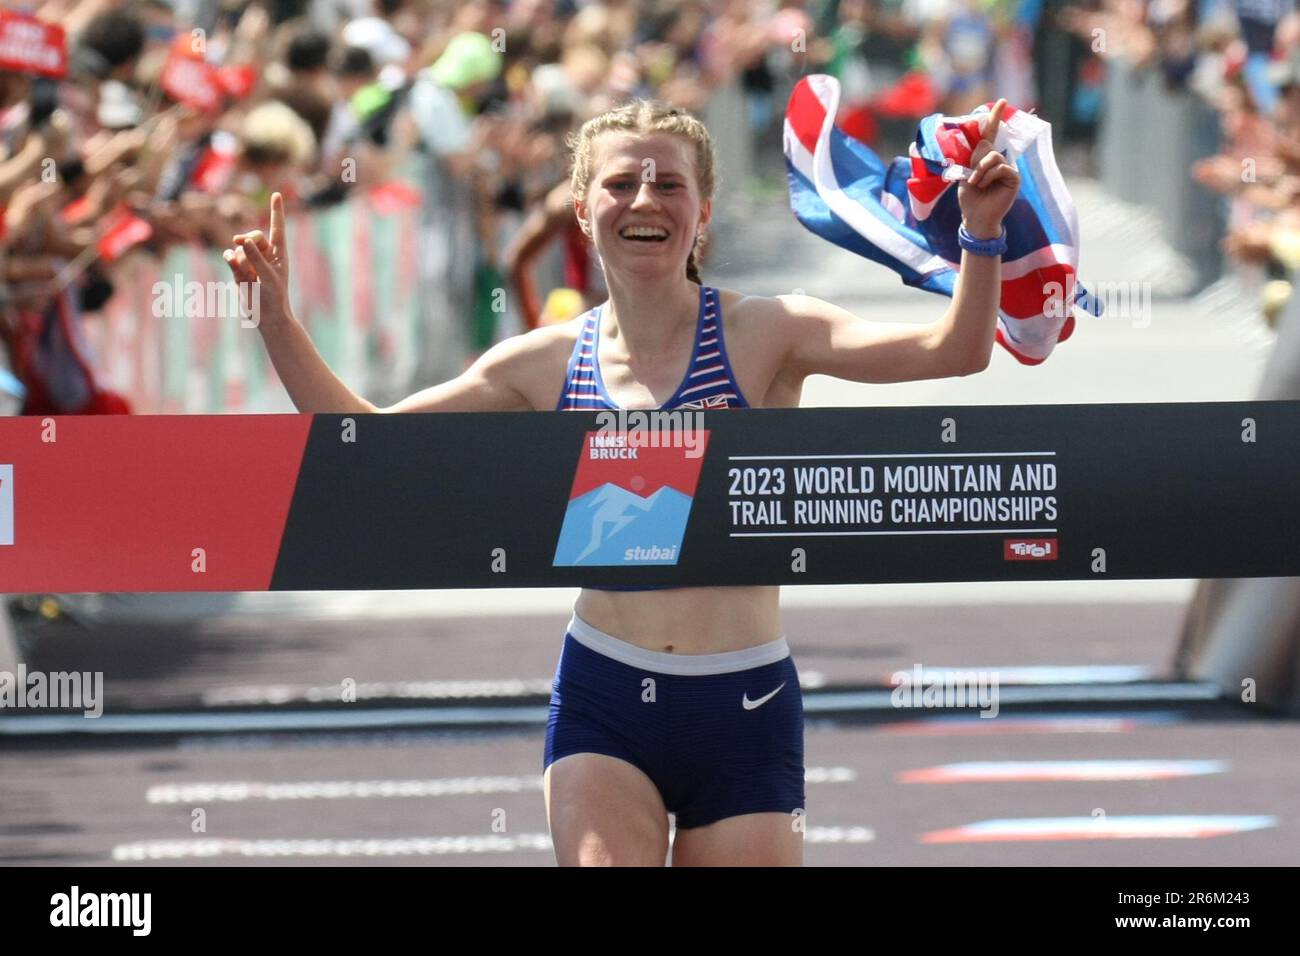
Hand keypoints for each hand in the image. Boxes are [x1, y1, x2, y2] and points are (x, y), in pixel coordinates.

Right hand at [223, 192, 291, 328]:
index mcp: (279, 254)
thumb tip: (244, 240)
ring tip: (249, 276)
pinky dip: (230, 258)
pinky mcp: (239, 270)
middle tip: (244, 247)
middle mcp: (266, 255)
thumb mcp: (268, 277)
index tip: (276, 194)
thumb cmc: (274, 298)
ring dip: (241, 259)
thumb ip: (256, 258)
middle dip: (248, 240)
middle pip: (254, 236)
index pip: (277, 228)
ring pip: (240, 248)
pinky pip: (231, 256)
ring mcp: (251, 262)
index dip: (276, 211)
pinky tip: (231, 262)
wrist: (266, 317)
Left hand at [957, 99, 1020, 238]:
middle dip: (975, 161)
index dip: (995, 118)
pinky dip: (989, 176)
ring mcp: (1007, 168)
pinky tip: (985, 186)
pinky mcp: (1014, 177)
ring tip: (977, 184)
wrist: (975, 217)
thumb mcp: (964, 174)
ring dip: (980, 171)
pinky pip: (1000, 167)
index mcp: (985, 157)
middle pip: (986, 146)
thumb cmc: (969, 198)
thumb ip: (972, 157)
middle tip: (972, 178)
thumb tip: (984, 143)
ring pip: (993, 156)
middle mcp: (998, 160)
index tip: (1001, 102)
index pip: (991, 134)